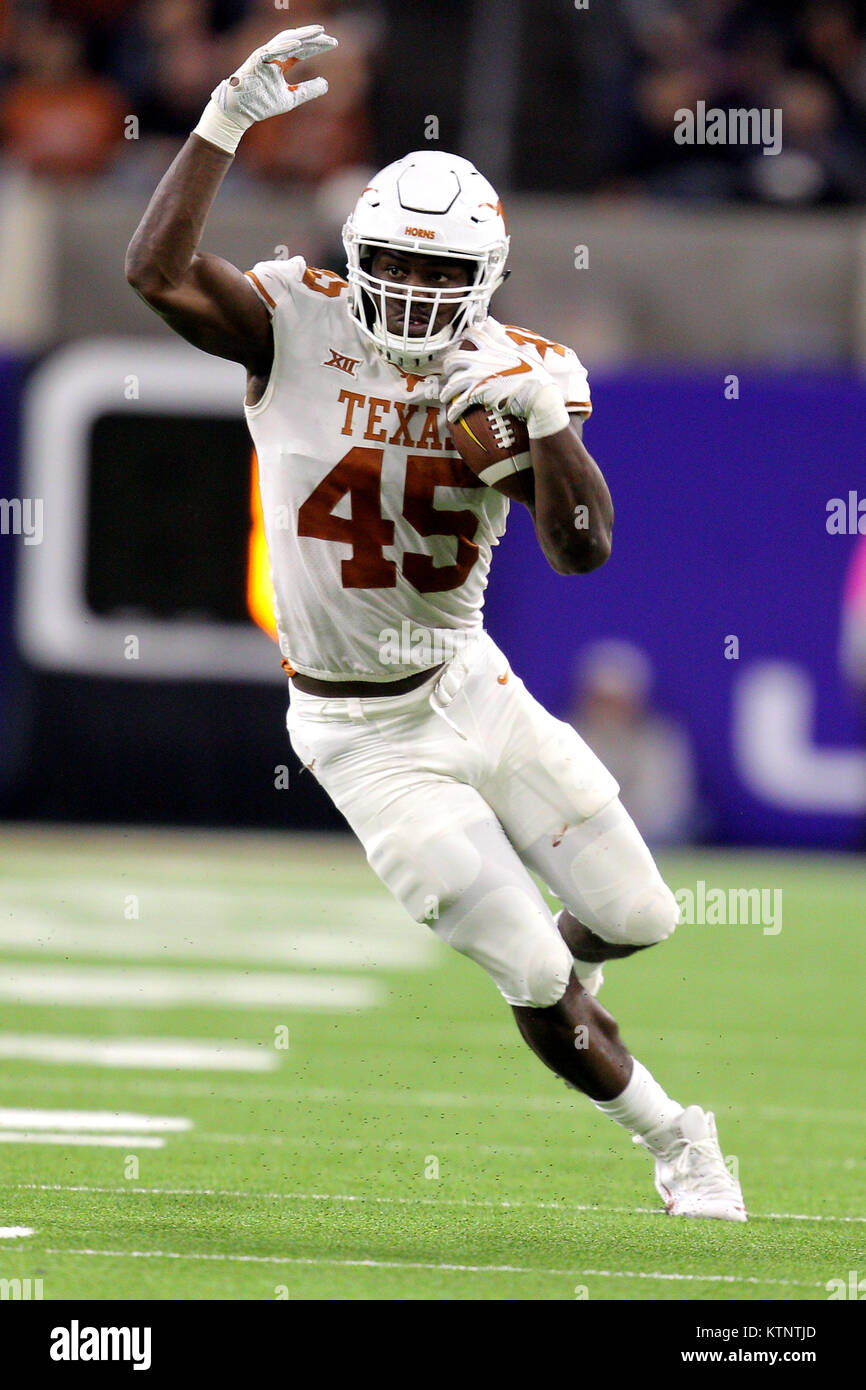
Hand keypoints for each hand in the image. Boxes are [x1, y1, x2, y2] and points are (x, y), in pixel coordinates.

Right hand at [213, 25, 337, 126]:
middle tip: (331, 38)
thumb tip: (326, 83)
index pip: (303, 50)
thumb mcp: (292, 97)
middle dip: (314, 38)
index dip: (318, 46)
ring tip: (318, 32)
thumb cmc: (262, 104)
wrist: (240, 112)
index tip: (334, 44)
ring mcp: (264, 55)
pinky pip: (271, 49)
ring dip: (302, 35)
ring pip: (285, 40)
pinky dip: (284, 46)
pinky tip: (298, 43)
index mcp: (281, 62)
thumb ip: (307, 90)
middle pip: (297, 41)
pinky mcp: (256, 60)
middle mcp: (274, 55)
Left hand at [440, 326, 557, 425]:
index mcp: (493, 348)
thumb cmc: (535, 376)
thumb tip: (515, 337)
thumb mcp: (524, 354)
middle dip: (448, 367)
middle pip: (454, 358)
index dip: (464, 335)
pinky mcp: (476, 394)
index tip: (461, 340)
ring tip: (445, 397)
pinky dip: (453, 411)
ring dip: (446, 391)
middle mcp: (481, 359)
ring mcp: (477, 376)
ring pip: (452, 382)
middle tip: (449, 373)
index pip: (473, 334)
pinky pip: (459, 403)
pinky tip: (452, 416)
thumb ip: (513, 345)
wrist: (536, 393)